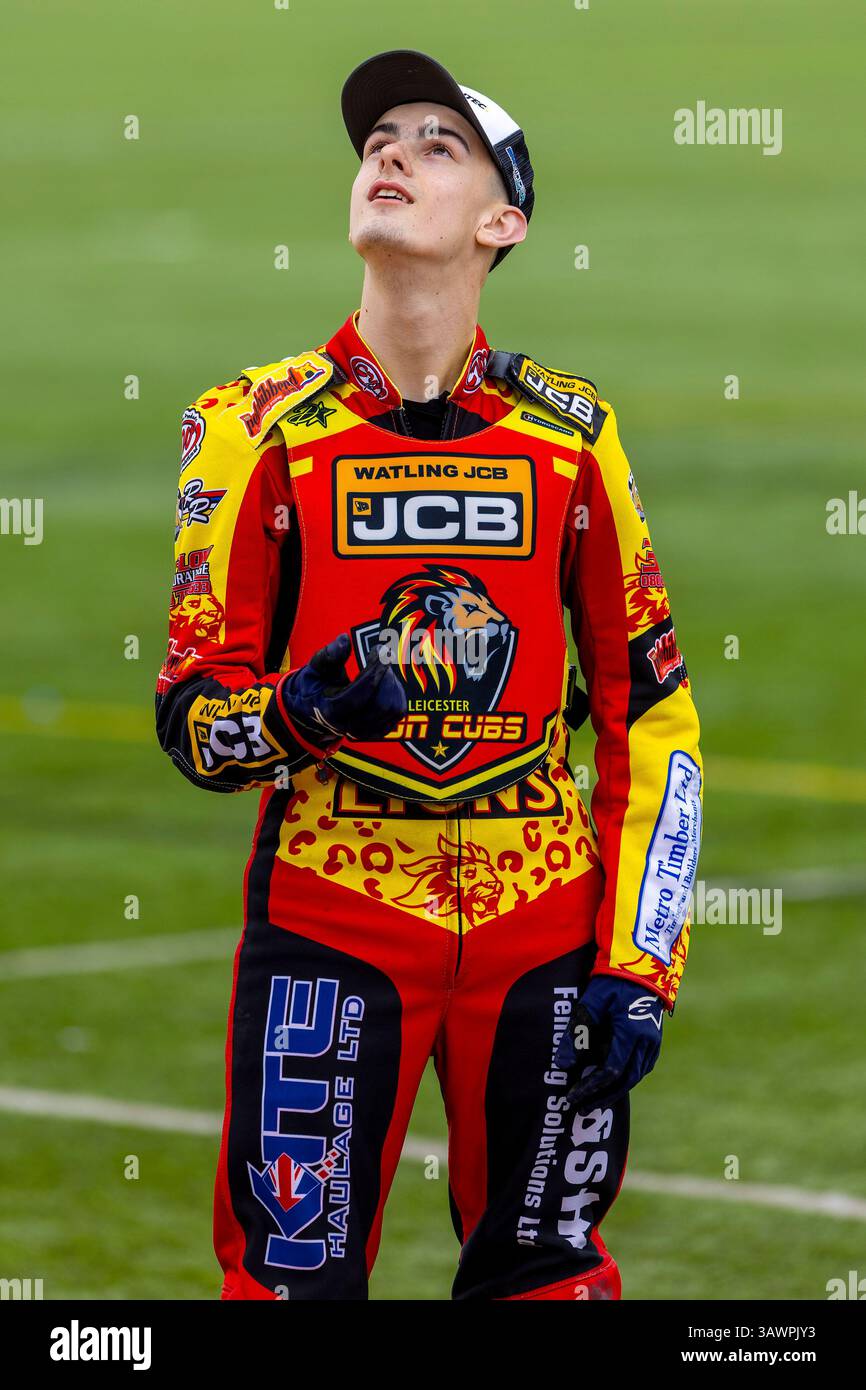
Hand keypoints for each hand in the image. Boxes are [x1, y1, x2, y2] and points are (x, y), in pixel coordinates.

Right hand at [280, 633, 406, 745]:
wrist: (315, 709)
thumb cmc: (317, 685)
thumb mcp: (316, 668)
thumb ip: (328, 655)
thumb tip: (345, 640)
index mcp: (330, 710)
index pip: (358, 694)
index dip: (373, 671)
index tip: (381, 651)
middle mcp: (349, 726)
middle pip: (380, 704)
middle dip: (385, 676)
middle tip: (381, 656)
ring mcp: (365, 731)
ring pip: (392, 708)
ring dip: (392, 683)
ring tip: (381, 669)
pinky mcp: (377, 731)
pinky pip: (397, 712)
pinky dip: (396, 692)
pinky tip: (386, 680)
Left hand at [554, 975, 666, 1109]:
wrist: (642, 964)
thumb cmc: (613, 981)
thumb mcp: (590, 1004)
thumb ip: (576, 1034)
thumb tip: (560, 1064)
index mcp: (631, 1033)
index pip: (610, 1071)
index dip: (590, 1087)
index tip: (572, 1096)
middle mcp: (647, 1041)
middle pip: (626, 1080)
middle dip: (603, 1096)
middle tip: (582, 1107)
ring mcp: (654, 1041)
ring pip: (636, 1075)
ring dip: (616, 1090)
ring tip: (596, 1099)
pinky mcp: (655, 1038)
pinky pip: (642, 1066)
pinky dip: (627, 1077)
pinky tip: (614, 1081)